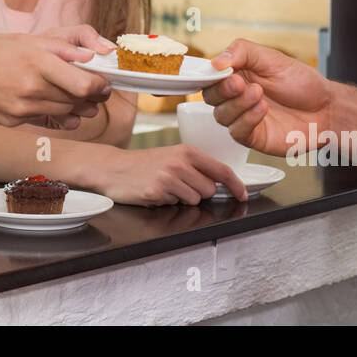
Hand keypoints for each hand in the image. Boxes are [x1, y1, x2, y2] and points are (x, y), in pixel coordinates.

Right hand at [0, 31, 111, 128]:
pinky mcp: (13, 120)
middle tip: (97, 89)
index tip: (104, 81)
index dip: (101, 85)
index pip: (85, 84)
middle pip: (78, 100)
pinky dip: (55, 114)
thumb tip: (96, 55)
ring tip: (76, 96)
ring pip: (65, 113)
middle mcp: (32, 87)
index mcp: (38, 60)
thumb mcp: (26, 39)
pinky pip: (45, 120)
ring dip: (76, 106)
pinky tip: (53, 104)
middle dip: (93, 96)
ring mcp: (22, 107)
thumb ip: (63, 48)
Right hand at [93, 144, 248, 204]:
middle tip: (179, 185)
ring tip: (165, 188)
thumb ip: (196, 166)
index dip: (236, 185)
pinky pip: (174, 205)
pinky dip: (167, 202)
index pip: (221, 170)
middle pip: (209, 190)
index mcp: (187, 151)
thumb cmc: (144, 163)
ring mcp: (168, 178)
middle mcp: (180, 163)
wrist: (113, 168)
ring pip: (194, 200)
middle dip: (198, 192)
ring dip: (182, 198)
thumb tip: (221, 181)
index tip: (242, 194)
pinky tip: (155, 192)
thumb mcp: (172, 156)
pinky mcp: (157, 192)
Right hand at [203, 39, 333, 156]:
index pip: (211, 76)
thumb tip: (217, 61)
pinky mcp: (253, 137)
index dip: (210, 74)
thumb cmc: (302, 83)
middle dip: (223, 90)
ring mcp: (244, 118)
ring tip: (259, 94)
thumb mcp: (273, 58)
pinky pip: (237, 132)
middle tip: (239, 83)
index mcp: (238, 75)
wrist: (326, 108)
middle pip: (210, 97)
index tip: (220, 70)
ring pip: (221, 115)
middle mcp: (237, 97)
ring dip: (238, 104)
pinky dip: (247, 119)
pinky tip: (262, 109)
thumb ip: (243, 52)